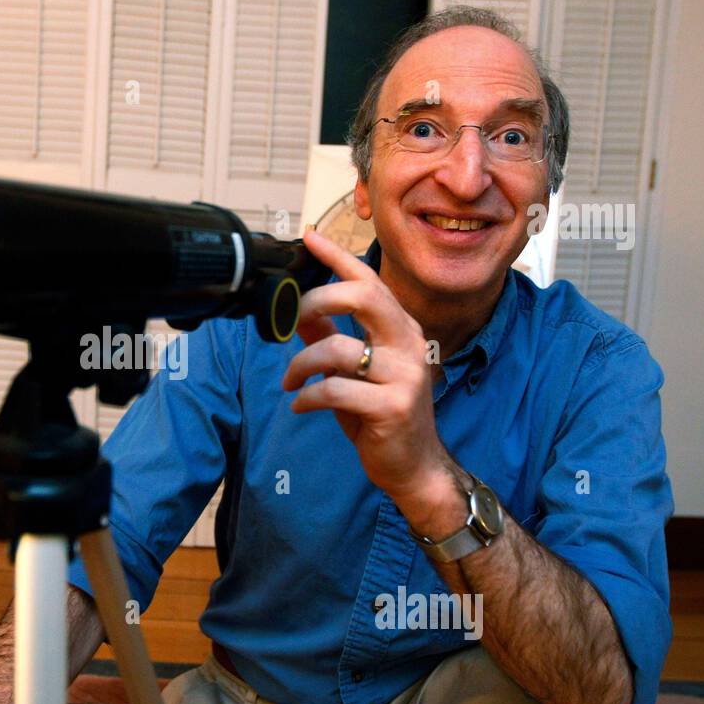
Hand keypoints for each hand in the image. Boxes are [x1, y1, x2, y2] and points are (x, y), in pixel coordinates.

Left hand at [281, 229, 452, 512]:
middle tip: (289, 321)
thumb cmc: (381, 415)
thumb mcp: (352, 371)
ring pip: (336, 349)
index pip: (369, 280)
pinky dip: (308, 397)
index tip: (308, 237)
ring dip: (300, 365)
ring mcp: (405, 373)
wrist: (413, 465)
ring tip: (290, 383)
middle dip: (316, 300)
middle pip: (362, 296)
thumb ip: (328, 338)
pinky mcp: (393, 405)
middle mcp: (408, 342)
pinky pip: (335, 389)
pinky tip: (301, 405)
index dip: (337, 256)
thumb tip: (299, 311)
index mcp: (399, 328)